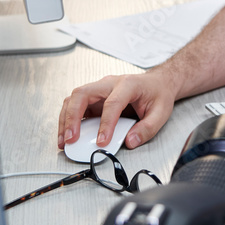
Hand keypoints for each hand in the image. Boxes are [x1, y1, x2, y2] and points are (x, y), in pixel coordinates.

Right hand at [57, 69, 174, 150]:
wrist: (157, 83)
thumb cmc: (158, 95)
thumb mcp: (161, 113)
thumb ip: (147, 128)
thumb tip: (130, 142)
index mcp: (128, 84)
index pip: (112, 103)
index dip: (105, 123)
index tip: (102, 141)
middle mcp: (109, 83)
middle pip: (82, 94)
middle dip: (73, 117)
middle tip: (71, 139)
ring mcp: (99, 89)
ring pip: (74, 98)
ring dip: (66, 119)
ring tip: (64, 141)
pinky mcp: (94, 98)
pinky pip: (75, 105)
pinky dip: (68, 120)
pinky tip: (67, 135)